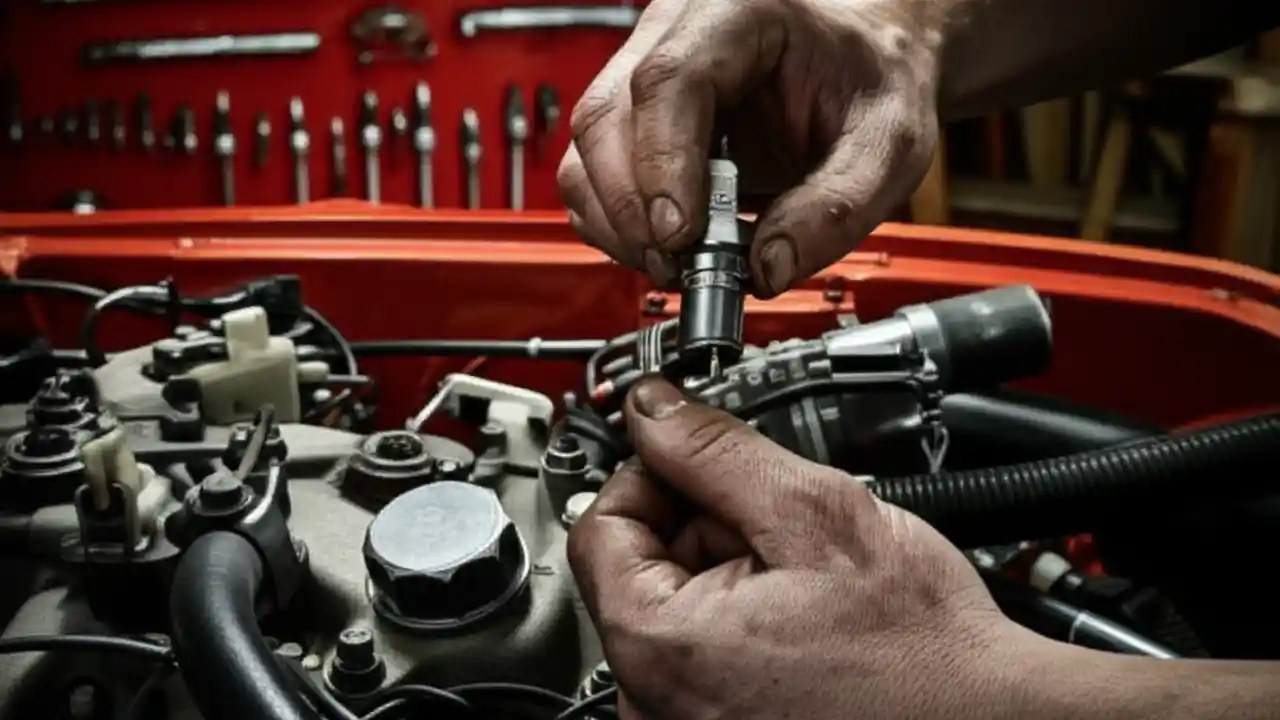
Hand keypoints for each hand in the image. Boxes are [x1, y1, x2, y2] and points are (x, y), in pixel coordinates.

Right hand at [557, 0, 943, 294]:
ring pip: (587, 149)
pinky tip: (665, 244)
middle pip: (606, 116)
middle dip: (632, 208)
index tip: (678, 234)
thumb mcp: (890, 141)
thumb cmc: (872, 75)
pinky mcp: (633, 117)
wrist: (862, 55)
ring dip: (617, 222)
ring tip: (675, 261)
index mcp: (740, 12)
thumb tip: (767, 270)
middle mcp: (675, 31)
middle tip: (678, 264)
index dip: (662, 166)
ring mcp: (642, 69)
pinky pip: (593, 172)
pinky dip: (617, 222)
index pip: (668, 81)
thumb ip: (838, 207)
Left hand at [568, 378, 1039, 718]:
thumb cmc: (920, 649)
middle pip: (640, 568)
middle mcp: (655, 703)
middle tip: (780, 519)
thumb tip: (653, 408)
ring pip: (677, 609)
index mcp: (660, 647)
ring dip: (731, 569)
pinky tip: (805, 612)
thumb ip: (713, 452)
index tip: (701, 458)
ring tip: (807, 573)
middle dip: (702, 524)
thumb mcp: (814, 514)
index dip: (654, 473)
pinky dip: (745, 617)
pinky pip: (706, 654)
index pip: (602, 525)